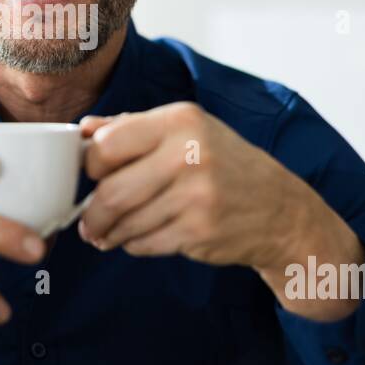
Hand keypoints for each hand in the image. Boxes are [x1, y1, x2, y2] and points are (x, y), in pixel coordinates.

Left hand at [77, 102, 305, 268]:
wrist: (280, 210)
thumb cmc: (224, 165)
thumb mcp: (187, 130)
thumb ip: (132, 127)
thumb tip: (83, 130)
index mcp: (181, 120)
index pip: (107, 144)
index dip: (90, 164)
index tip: (92, 176)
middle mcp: (190, 154)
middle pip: (111, 191)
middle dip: (92, 212)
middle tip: (88, 220)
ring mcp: (196, 195)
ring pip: (125, 223)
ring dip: (109, 233)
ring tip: (107, 233)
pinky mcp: (199, 231)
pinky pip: (144, 244)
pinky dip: (133, 245)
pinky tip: (140, 237)